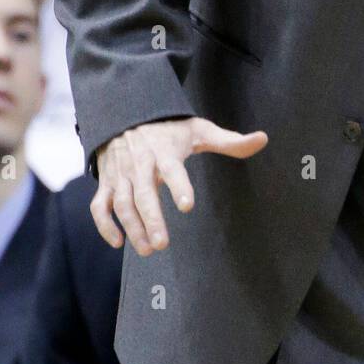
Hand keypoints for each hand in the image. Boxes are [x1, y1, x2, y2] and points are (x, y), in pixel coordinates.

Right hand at [91, 117, 267, 254]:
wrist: (126, 115)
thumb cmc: (169, 129)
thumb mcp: (199, 130)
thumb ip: (229, 141)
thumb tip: (263, 139)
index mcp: (165, 152)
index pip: (172, 170)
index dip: (179, 186)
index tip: (188, 205)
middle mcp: (140, 164)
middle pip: (143, 194)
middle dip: (151, 219)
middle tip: (162, 244)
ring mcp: (121, 175)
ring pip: (122, 204)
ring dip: (133, 228)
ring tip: (148, 249)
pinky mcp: (107, 183)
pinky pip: (99, 206)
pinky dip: (105, 225)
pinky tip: (118, 243)